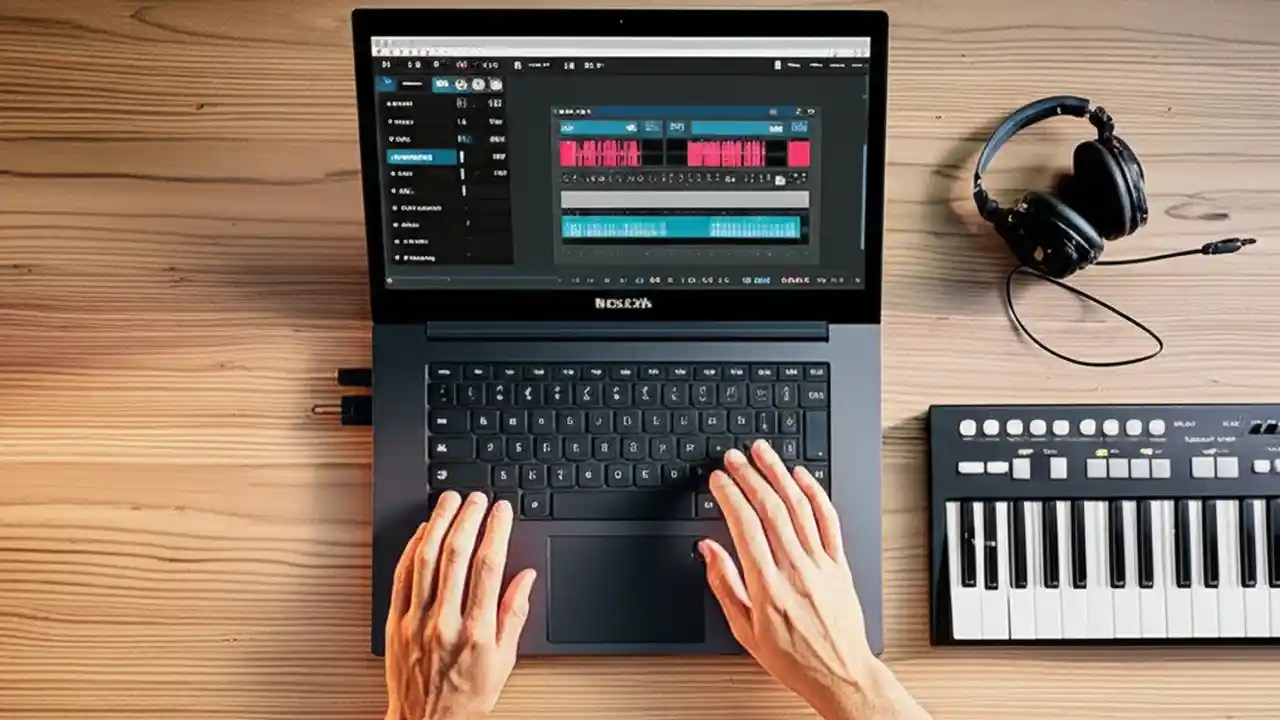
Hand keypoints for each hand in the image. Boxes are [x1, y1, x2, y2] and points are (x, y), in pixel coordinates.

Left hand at [384, 491, 537, 719]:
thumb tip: (525, 577)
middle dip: (468, 517)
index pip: (488, 565)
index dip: (496, 530)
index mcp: (477, 631)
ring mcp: (417, 620)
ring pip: (426, 559)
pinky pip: (402, 576)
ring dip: (438, 523)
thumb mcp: (505, 661)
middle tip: (476, 497)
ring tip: (449, 501)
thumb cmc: (466, 697)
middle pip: (456, 554)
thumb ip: (514, 614)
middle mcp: (445, 622)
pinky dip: (412, 548)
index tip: (501, 511)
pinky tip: (422, 532)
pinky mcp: (396, 622)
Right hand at [700, 440, 928, 719]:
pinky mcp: (840, 564)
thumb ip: (724, 585)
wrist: (840, 674)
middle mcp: (795, 569)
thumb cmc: (792, 658)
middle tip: (733, 457)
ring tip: (762, 453)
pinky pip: (829, 520)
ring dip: (778, 473)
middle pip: (770, 508)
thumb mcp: (744, 631)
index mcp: (768, 586)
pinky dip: (815, 493)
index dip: (729, 495)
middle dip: (748, 475)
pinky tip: (801, 476)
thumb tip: (708, 550)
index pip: (744, 526)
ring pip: (799, 506)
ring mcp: (821, 564)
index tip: (717, 479)